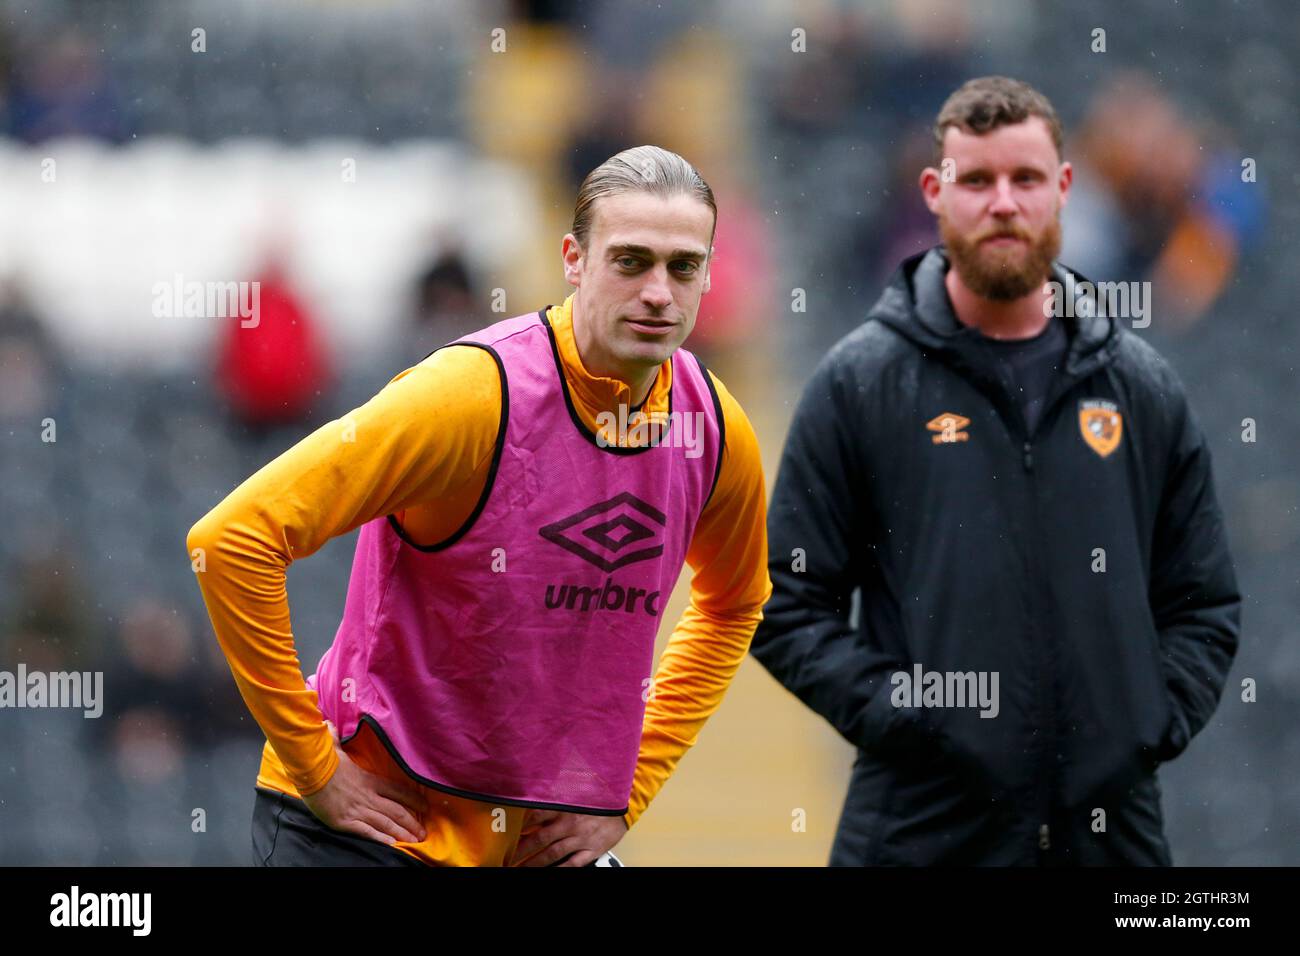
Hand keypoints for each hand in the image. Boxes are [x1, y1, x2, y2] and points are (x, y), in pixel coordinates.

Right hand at [298, 720, 429, 846]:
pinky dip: (381, 839)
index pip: (398, 791)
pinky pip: (367, 832)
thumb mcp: (334, 748)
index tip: (426, 808)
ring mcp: (358, 810)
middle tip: (424, 834)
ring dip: (402, 833)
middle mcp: (368, 796)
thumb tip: (330, 726)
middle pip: (396, 811)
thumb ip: (337, 740)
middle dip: (412, 823)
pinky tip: (392, 845)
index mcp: (370, 780)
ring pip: (386, 824)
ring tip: (415, 841)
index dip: (414, 800)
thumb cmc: (322, 759)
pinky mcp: (345, 821)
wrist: (310, 771)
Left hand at [505, 808, 627, 866]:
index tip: (508, 833)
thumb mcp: (576, 791)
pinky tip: (548, 873)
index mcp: (565, 807)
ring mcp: (581, 839)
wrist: (625, 807)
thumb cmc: (598, 798)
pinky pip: (572, 864)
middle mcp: (570, 824)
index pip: (536, 816)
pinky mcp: (591, 851)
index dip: (520, 826)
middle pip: (540, 839)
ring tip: (521, 868)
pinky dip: (560, 870)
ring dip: (535, 862)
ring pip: (552, 854)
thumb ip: (556, 796)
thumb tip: (534, 796)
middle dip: (522, 849)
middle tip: (508, 857)